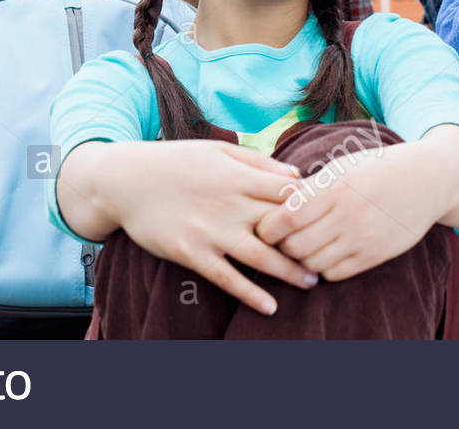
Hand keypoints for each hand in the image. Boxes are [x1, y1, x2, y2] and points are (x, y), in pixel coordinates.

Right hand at [102, 140, 318, 314]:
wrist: (125, 180)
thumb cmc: (175, 162)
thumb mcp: (216, 151)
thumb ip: (258, 163)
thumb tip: (297, 175)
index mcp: (238, 176)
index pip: (288, 193)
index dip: (313, 206)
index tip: (331, 216)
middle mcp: (229, 204)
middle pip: (281, 228)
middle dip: (310, 243)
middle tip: (333, 256)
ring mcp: (210, 231)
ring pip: (261, 257)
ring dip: (290, 272)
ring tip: (312, 282)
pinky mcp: (191, 253)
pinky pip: (227, 278)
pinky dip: (251, 294)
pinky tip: (271, 307)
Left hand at [254, 142, 446, 281]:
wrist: (428, 180)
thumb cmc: (377, 168)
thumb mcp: (342, 166)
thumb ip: (309, 186)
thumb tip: (271, 201)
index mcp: (335, 188)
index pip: (286, 219)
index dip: (268, 228)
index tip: (265, 226)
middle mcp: (348, 215)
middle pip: (295, 246)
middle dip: (281, 246)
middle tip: (281, 239)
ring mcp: (363, 238)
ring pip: (312, 264)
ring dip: (301, 258)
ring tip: (302, 245)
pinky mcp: (376, 255)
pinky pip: (334, 274)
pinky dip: (322, 268)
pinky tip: (324, 253)